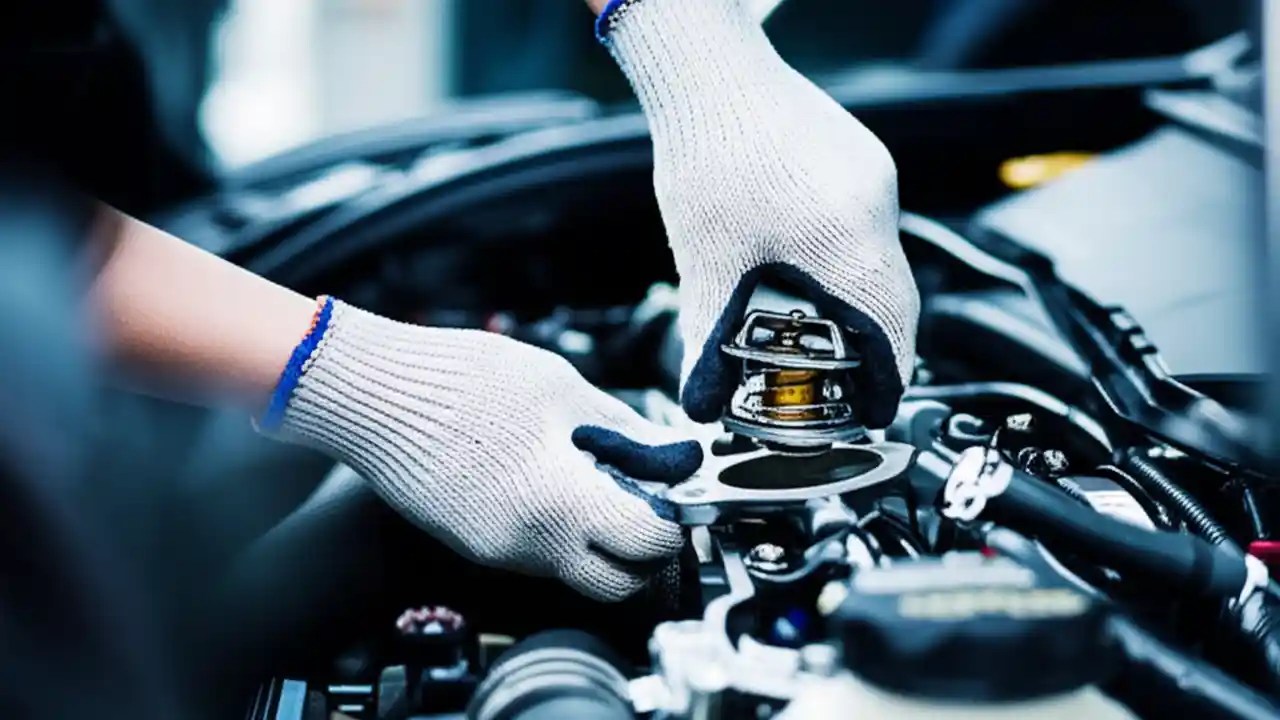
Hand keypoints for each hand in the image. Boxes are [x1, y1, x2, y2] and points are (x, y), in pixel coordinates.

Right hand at [266, 300, 702, 601]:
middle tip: (645, 499)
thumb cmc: (458, 380)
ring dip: (600, 536)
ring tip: (591, 475)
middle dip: (643, 548)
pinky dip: (559, 528)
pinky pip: (538, 555)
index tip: (674, 490)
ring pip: (577, 569)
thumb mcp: (560, 388)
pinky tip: (547, 478)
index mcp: (558, 499)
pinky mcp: (476, 546)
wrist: (372, 396)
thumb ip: (626, 431)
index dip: (673, 518)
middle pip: (618, 581)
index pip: (649, 544)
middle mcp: (529, 543)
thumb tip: (674, 455)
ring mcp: (499, 552)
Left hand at [599, 0, 919, 428]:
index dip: (886, 381)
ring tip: (831, 331)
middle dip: (879, 348)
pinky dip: (853, 261)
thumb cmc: (711, 156)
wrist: (713, 77)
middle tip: (855, 382)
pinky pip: (874, 227)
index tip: (876, 412)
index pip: (891, 332)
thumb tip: (701, 396)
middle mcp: (876, 211)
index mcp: (847, 243)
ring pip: (887, 263)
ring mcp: (876, 180)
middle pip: (897, 301)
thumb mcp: (706, 262)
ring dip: (865, 302)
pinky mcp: (864, 161)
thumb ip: (708, 336)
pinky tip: (813, 265)